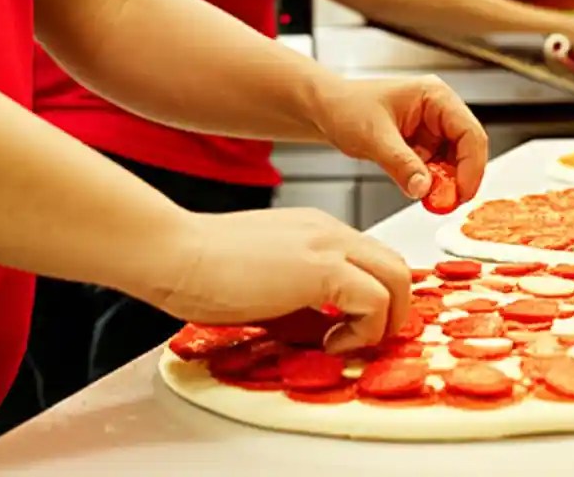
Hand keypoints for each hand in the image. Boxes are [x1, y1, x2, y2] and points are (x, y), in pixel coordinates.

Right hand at [144, 208, 411, 353]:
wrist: (174, 252)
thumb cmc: (201, 268)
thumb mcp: (267, 279)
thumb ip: (301, 295)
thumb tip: (324, 327)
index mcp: (317, 231)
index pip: (374, 259)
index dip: (379, 297)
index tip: (359, 328)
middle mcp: (330, 232)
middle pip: (397, 266)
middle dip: (395, 310)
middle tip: (367, 339)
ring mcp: (329, 246)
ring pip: (399, 279)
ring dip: (385, 321)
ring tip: (348, 343)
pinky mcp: (323, 270)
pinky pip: (375, 301)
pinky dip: (365, 330)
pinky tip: (330, 343)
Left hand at [313, 76, 487, 202]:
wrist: (326, 110)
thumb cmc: (346, 107)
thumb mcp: (373, 137)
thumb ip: (401, 164)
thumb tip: (424, 188)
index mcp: (435, 96)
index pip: (469, 132)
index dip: (471, 165)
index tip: (462, 192)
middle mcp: (439, 111)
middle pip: (468, 148)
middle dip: (461, 177)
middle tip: (449, 202)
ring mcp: (432, 129)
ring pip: (455, 161)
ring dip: (446, 183)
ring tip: (431, 198)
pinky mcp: (423, 145)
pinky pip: (438, 168)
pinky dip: (432, 183)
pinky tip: (420, 189)